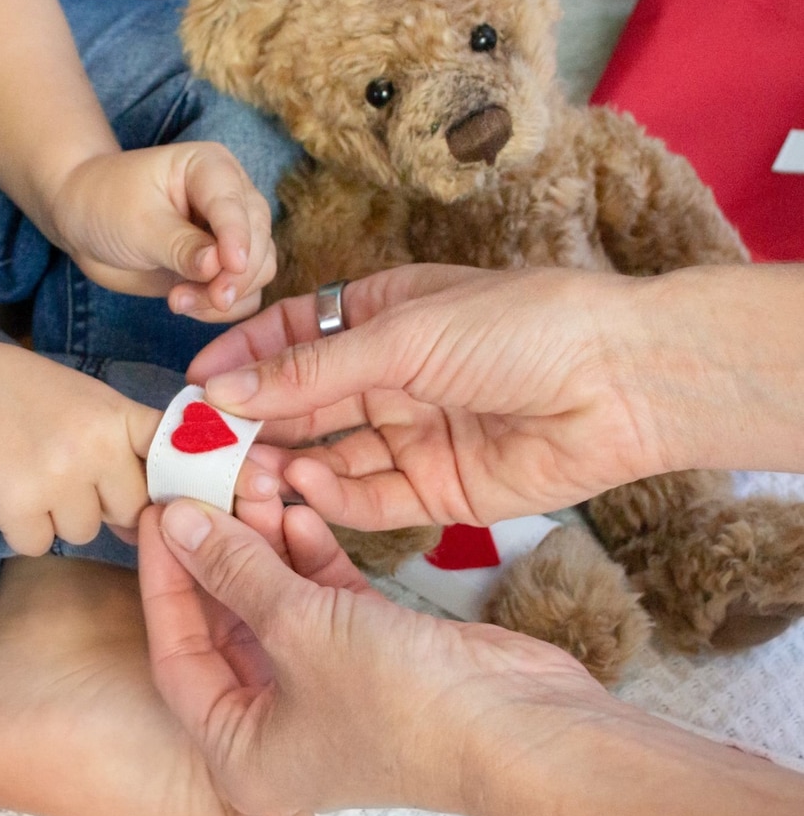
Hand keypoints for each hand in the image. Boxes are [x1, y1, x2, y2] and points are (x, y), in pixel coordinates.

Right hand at [0, 322, 283, 553]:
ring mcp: (58, 479)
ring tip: (31, 473)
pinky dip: (24, 528)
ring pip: (87, 532)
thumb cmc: (17, 393)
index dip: (208, 485)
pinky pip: (42, 544)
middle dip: (109, 505)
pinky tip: (7, 491)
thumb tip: (168, 503)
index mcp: (119, 416)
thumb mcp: (89, 400)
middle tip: (68, 473)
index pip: (179, 457)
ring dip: (62, 517)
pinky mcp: (18, 508)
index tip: (246, 499)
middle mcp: (97, 448)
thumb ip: (133, 440)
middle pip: (134, 511)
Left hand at [49, 142, 275, 321]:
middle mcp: (231, 197)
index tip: (231, 266)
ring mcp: (229, 234)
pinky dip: (223, 308)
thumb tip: (219, 266)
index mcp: (212, 168)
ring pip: (258, 269)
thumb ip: (180, 246)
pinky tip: (187, 306)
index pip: (235, 204)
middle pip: (258, 239)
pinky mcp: (220, 266)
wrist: (82, 221)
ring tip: (178, 302)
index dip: (237, 237)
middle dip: (233, 274)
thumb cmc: (105, 205)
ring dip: (226, 295)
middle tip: (193, 298)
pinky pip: (244, 293)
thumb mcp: (138, 224)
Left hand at [138, 499, 600, 815]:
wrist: (522, 729)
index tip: (157, 513)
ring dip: (264, 545)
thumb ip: (233, 569)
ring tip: (256, 480)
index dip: (164, 580)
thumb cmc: (401, 705)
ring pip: (274, 605)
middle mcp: (276, 727)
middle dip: (217, 554)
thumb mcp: (298, 627)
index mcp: (240, 750)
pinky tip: (298, 511)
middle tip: (203, 486)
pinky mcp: (372, 657)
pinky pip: (321, 601)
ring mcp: (326, 691)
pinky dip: (309, 558)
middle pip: (223, 625)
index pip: (175, 652)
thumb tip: (179, 521)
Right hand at [186, 264, 681, 529]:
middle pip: (301, 405)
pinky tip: (303, 486)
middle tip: (202, 447)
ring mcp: (410, 435)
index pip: (289, 340)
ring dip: (284, 464)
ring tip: (244, 474)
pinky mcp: (436, 491)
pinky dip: (332, 496)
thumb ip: (308, 371)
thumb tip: (222, 387)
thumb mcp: (400, 337)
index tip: (193, 387)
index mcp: (379, 318)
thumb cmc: (518, 329)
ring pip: (328, 456)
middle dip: (252, 424)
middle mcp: (388, 378)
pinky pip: (369, 498)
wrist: (623, 382)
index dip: (240, 361)